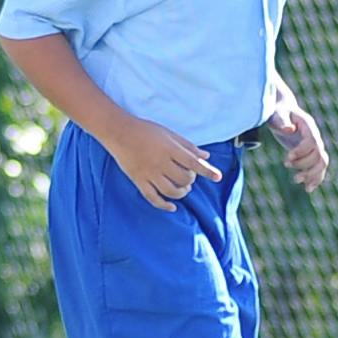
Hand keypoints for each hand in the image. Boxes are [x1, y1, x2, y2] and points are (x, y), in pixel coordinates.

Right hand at [98, 116, 221, 210]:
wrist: (119, 132)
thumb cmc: (146, 130)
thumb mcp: (169, 134)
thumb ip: (187, 146)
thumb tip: (206, 157)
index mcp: (170, 149)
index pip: (193, 163)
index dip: (207, 171)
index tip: (218, 177)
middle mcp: (160, 162)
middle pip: (183, 179)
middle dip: (190, 180)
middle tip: (189, 176)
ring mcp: (149, 173)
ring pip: (170, 191)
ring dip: (181, 193)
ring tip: (183, 189)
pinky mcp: (139, 181)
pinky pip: (153, 198)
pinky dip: (164, 205)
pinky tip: (172, 207)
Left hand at [268, 98, 329, 191]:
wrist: (283, 111)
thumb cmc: (277, 112)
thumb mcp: (276, 114)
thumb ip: (282, 121)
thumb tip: (289, 130)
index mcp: (308, 126)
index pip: (312, 142)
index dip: (301, 152)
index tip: (287, 158)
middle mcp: (315, 136)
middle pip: (319, 154)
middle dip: (304, 164)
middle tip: (286, 165)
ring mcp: (315, 145)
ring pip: (322, 163)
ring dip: (312, 174)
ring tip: (296, 180)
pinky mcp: (310, 153)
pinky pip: (319, 167)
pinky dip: (315, 178)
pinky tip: (307, 188)